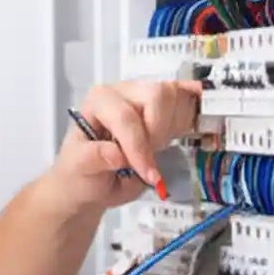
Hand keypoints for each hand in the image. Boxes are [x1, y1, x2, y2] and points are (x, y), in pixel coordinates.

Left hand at [50, 80, 201, 210]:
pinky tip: (194, 118)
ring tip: (154, 147)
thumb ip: (94, 158)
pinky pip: (187, 99)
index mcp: (98, 102)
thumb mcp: (79, 169)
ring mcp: (146, 97)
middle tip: (148, 157)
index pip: (126, 117)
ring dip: (173, 128)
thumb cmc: (82, 171)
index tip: (146, 173)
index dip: (139, 147)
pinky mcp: (165, 107)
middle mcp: (123, 92)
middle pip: (157, 96)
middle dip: (158, 132)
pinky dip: (193, 108)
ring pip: (176, 97)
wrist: (91, 182)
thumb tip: (116, 154)